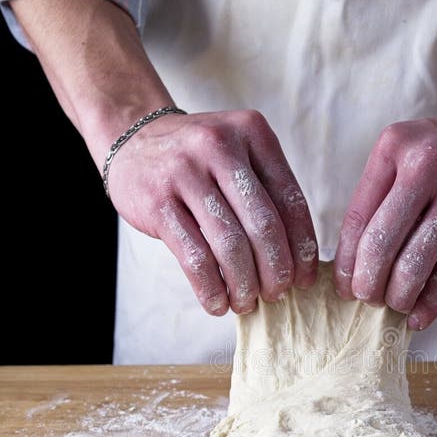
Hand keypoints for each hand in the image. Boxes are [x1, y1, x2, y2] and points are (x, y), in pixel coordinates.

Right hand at [107, 108, 317, 314]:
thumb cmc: (199, 160)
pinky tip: (217, 303)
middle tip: (276, 295)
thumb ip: (268, 193)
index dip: (302, 248)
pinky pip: (194, 256)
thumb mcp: (238, 156)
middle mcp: (220, 146)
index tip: (304, 280)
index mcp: (252, 133)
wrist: (132, 138)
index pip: (291, 201)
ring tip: (246, 303)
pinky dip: (210, 288)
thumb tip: (297, 263)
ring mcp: (184, 172)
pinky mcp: (157, 201)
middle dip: (275, 270)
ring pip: (230, 244)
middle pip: (263, 225)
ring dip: (244, 285)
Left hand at [333, 111, 436, 328]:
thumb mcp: (412, 155)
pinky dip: (430, 303)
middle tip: (368, 299)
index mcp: (395, 147)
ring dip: (398, 296)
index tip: (343, 287)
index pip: (357, 217)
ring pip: (414, 263)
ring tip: (395, 305)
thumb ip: (384, 197)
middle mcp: (424, 165)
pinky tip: (419, 317)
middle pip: (380, 243)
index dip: (346, 262)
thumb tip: (354, 264)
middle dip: (368, 283)